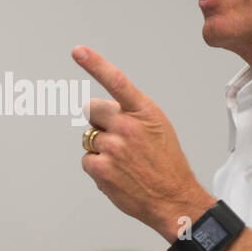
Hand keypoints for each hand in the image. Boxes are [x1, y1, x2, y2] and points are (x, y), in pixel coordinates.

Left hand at [72, 46, 213, 239]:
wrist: (174, 199)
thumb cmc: (166, 163)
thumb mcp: (157, 127)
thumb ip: (130, 114)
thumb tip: (98, 111)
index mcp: (144, 111)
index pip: (116, 81)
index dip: (95, 64)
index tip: (78, 51)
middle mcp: (127, 125)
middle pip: (91, 110)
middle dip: (97, 121)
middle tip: (116, 138)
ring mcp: (113, 147)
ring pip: (88, 138)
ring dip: (100, 148)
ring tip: (124, 162)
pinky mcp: (101, 168)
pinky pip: (86, 160)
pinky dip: (97, 168)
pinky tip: (117, 175)